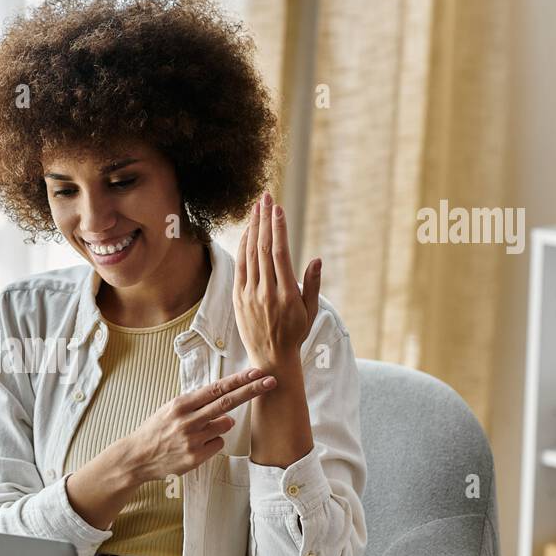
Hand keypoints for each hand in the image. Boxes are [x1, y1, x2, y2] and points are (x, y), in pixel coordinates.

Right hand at [122, 368, 276, 483]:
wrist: (137, 457)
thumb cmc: (157, 430)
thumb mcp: (171, 409)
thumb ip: (197, 405)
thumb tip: (225, 408)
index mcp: (181, 404)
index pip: (216, 389)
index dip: (238, 380)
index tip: (256, 372)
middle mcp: (187, 420)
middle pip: (227, 402)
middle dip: (251, 390)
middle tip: (271, 381)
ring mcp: (192, 439)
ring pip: (224, 425)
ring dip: (220, 425)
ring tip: (198, 431)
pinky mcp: (195, 457)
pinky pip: (218, 445)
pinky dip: (212, 443)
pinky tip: (195, 445)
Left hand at [234, 191, 320, 370]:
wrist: (270, 358)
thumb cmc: (295, 333)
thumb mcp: (311, 311)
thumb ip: (312, 284)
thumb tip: (316, 259)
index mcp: (286, 295)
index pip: (280, 254)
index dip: (278, 230)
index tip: (278, 209)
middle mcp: (266, 293)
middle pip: (262, 249)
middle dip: (264, 220)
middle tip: (265, 197)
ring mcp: (249, 295)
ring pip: (249, 255)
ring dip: (252, 228)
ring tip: (256, 208)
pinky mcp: (238, 298)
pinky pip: (240, 267)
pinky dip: (243, 247)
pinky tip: (247, 232)